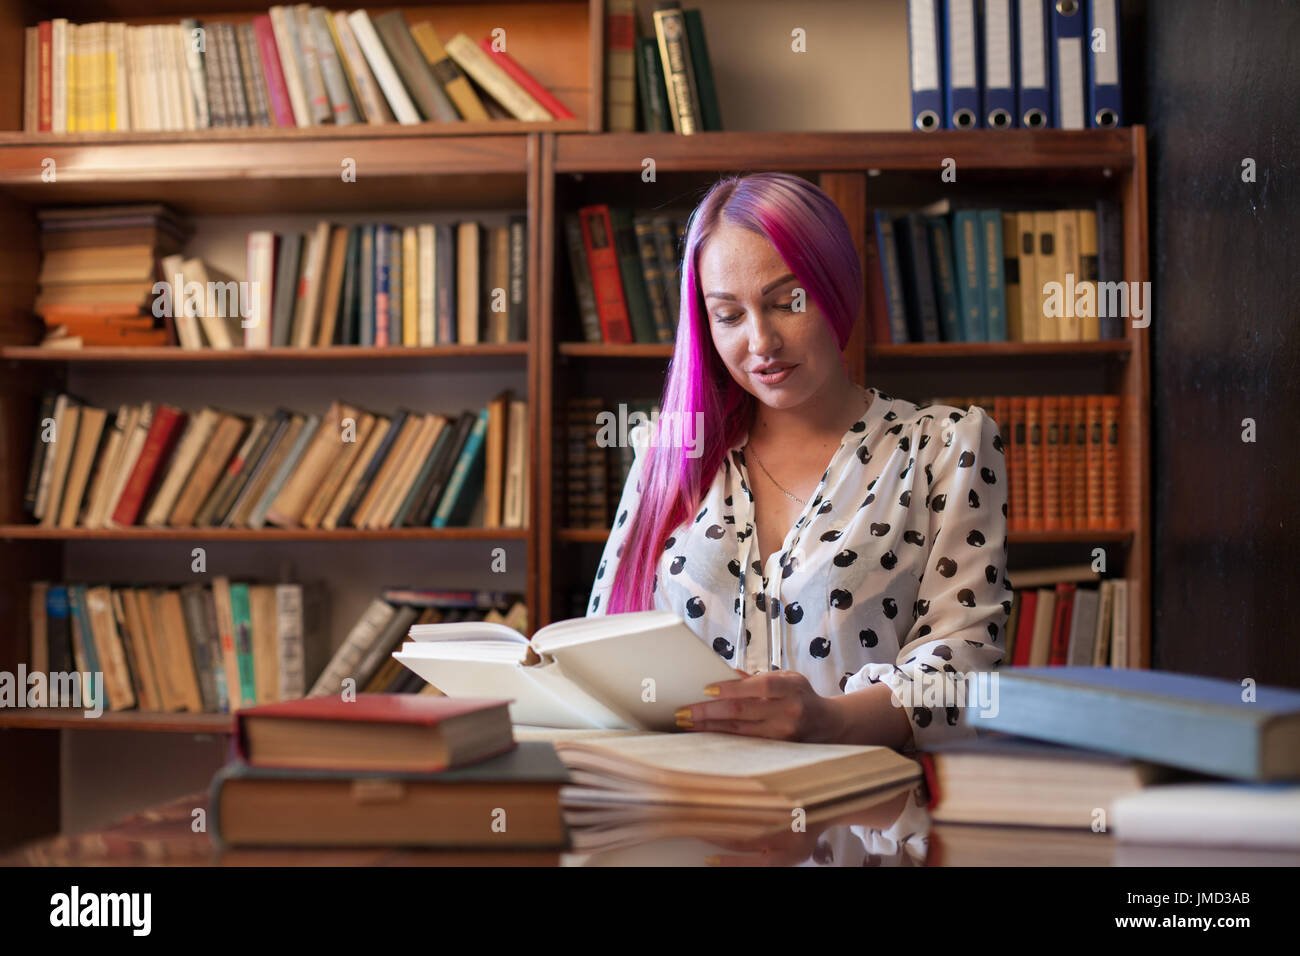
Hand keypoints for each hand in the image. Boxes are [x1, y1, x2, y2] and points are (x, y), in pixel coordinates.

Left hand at [675, 670, 845, 742]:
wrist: (830, 725)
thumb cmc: (801, 696)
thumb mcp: (787, 678)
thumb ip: (758, 679)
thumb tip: (725, 674)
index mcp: (790, 689)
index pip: (758, 687)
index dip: (731, 688)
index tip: (705, 689)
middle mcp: (788, 713)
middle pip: (741, 712)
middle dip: (708, 712)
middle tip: (682, 711)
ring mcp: (783, 735)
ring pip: (738, 732)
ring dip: (709, 728)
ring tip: (686, 724)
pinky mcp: (778, 752)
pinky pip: (744, 744)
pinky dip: (722, 739)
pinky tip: (704, 736)